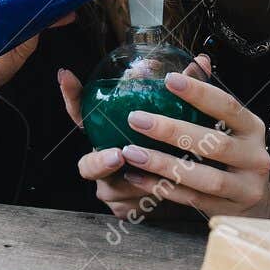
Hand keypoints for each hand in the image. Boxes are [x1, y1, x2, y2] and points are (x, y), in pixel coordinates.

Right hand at [60, 56, 215, 219]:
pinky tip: (160, 198)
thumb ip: (185, 91)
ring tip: (155, 182)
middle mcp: (103, 161)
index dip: (71, 96)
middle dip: (101, 160)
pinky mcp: (122, 209)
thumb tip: (202, 60)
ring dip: (134, 185)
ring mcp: (109, 188)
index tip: (67, 75)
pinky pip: (129, 207)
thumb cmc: (175, 148)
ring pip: (113, 189)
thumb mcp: (178, 121)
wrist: (181, 189)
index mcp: (109, 134)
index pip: (82, 114)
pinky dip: (145, 201)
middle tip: (119, 155)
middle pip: (87, 164)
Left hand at [75, 69, 269, 220]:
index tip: (168, 79)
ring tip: (130, 152)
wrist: (255, 204)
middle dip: (172, 130)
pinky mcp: (228, 211)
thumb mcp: (229, 126)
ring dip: (163, 164)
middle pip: (213, 143)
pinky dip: (162, 188)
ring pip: (202, 177)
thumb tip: (199, 59)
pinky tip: (136, 177)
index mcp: (253, 128)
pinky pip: (191, 200)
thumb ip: (211, 97)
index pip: (227, 106)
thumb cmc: (233, 154)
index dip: (200, 92)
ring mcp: (245, 188)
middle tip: (135, 118)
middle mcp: (255, 157)